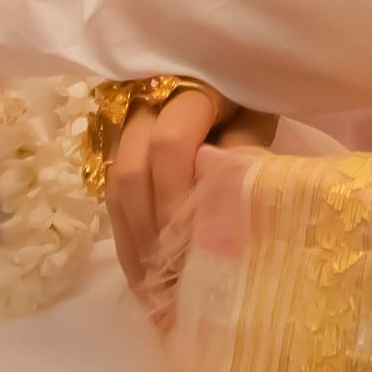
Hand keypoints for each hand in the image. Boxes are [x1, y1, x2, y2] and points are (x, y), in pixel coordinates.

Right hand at [110, 85, 273, 307]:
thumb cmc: (250, 103)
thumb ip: (243, 155)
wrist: (228, 81)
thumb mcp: (258, 121)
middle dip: (150, 229)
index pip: (170, 144)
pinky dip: (126, 241)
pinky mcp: (118, 156)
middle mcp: (147, 107)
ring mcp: (126, 131)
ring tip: (154, 289)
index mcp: (190, 92)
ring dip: (133, 243)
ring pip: (116, 189)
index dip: (176, 195)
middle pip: (131, 170)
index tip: (191, 242)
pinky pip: (113, 199)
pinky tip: (141, 277)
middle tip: (172, 275)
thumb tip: (225, 211)